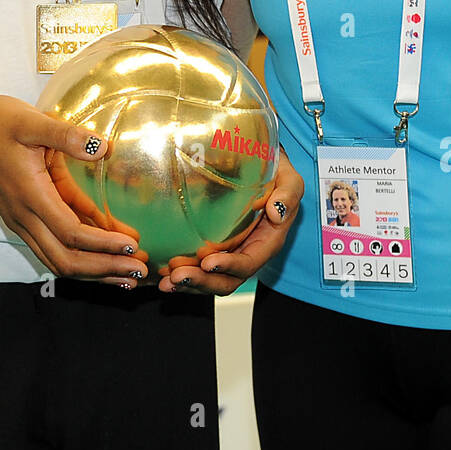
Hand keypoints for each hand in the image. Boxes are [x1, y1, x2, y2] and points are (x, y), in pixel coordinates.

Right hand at [0, 94, 148, 285]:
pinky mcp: (23, 216)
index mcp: (30, 195)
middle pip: (65, 259)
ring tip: (126, 276)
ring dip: (92, 271)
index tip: (132, 247)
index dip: (103, 244)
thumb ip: (67, 135)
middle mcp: (24, 216)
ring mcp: (21, 220)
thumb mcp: (31, 120)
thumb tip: (102, 147)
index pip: (71, 233)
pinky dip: (79, 255)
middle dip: (103, 269)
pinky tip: (105, 256)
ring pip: (57, 260)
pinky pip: (52, 246)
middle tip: (139, 272)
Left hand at [158, 148, 304, 294]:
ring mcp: (229, 253)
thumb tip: (276, 213)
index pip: (248, 263)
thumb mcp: (289, 179)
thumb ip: (288, 194)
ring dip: (188, 284)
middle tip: (177, 276)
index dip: (228, 266)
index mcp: (267, 243)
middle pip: (226, 280)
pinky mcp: (213, 248)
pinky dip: (180, 275)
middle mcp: (247, 253)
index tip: (208, 262)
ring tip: (166, 282)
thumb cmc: (276, 173)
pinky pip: (198, 269)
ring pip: (210, 279)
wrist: (261, 165)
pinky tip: (161, 276)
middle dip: (202, 282)